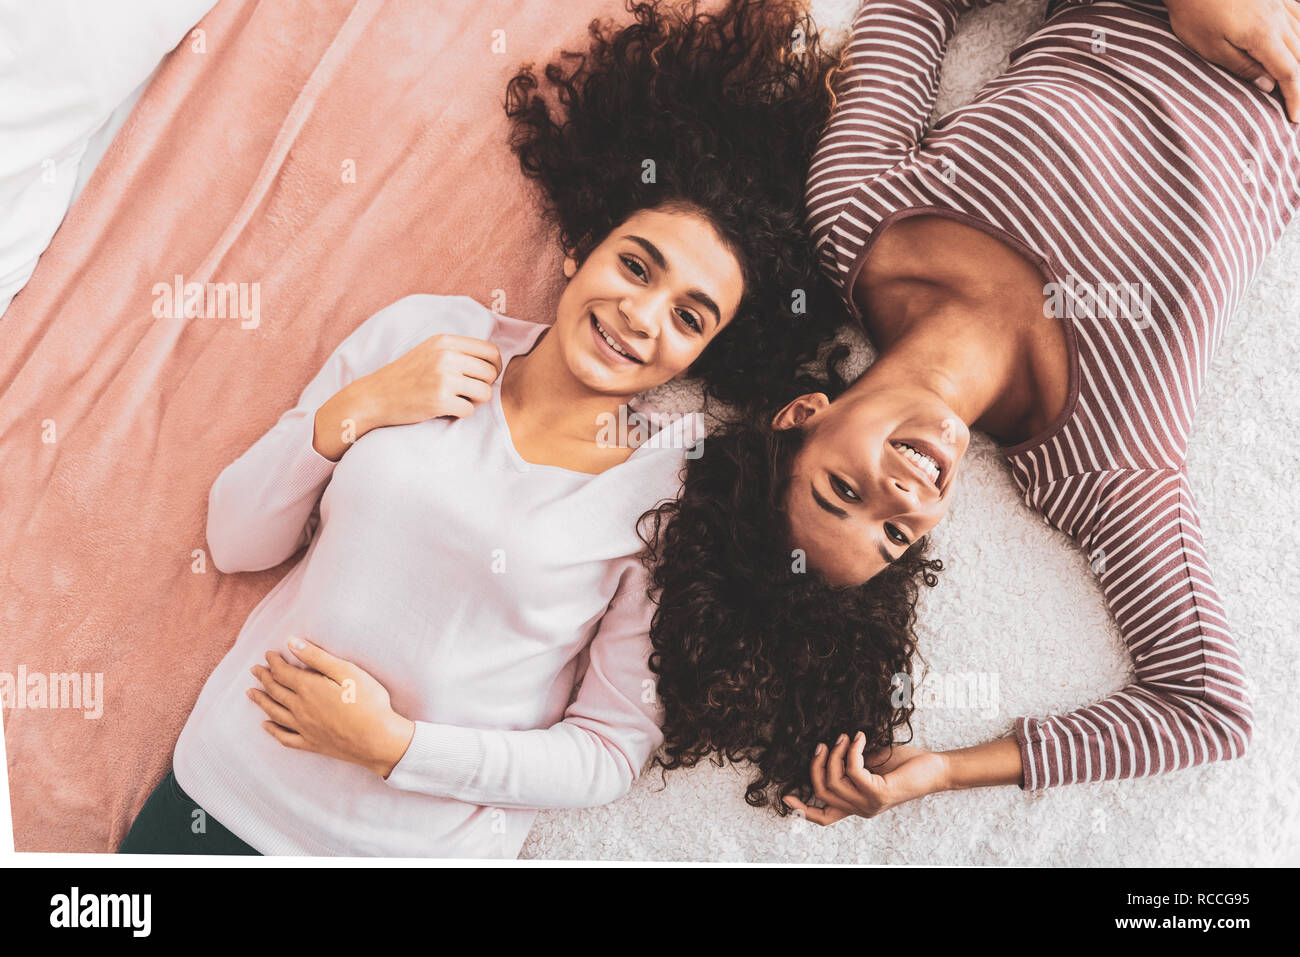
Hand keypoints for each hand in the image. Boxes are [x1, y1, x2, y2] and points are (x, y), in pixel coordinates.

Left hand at [247, 637, 415, 777]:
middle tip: (255, 670)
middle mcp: (300, 708)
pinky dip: (272, 730)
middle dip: (264, 678)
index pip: (283, 672)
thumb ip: (317, 657)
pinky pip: (285, 737)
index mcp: (308, 688)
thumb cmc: (368, 702)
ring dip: (261, 701)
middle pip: (276, 691)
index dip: (274, 662)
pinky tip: (266, 726)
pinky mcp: (312, 743)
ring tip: (251, 693)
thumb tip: (291, 642)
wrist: (378, 739)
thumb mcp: (346, 671)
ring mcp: (304, 728)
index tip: (268, 654)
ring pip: (275, 712)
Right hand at [360, 333, 502, 426]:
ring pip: (485, 393)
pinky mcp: (440, 400)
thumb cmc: (405, 376)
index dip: (494, 367)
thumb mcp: (430, 351)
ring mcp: (443, 378)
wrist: (375, 396)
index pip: (491, 351)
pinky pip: (469, 410)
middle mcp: (446, 356)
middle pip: (490, 373)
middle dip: (483, 386)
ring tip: (456, 400)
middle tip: (466, 392)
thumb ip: (457, 351)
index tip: (485, 377)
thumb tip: (493, 362)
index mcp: (445, 341)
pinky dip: (460, 414)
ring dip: (474, 401)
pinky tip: (444, 409)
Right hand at [782, 732, 949, 824]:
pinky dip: (852, 750)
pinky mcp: (879, 794)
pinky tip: (859, 737)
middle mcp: (861, 809)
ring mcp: (869, 804)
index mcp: (856, 804)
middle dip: (816, 766)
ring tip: (845, 737)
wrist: (935, 769)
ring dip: (835, 754)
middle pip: (822, 793)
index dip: (802, 809)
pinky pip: (853, 770)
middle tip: (824, 744)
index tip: (785, 796)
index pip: (824, 817)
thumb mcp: (870, 764)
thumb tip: (829, 749)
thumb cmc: (904, 764)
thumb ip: (849, 765)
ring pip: (833, 782)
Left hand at [1165, 0, 1299, 121]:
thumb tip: (1267, 86)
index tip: (1294, 116)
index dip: (1294, 96)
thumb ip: (1242, 67)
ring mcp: (1278, 5)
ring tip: (1298, 81)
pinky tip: (1297, 42)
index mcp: (1263, 37)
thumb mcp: (1211, 48)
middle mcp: (1278, 19)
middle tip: (1298, 104)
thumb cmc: (1195, 14)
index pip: (1289, 73)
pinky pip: (1297, 16)